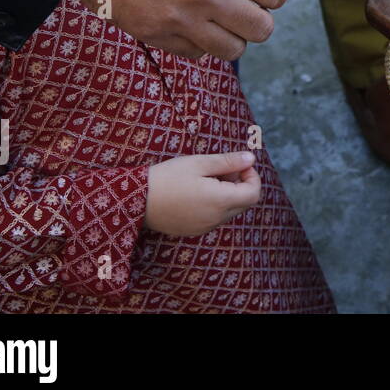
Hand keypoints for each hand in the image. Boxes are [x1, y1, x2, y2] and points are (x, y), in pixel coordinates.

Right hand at [76, 0, 284, 60]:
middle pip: (262, 29)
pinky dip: (196, 42)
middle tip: (241, 9)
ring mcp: (181, 18)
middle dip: (255, 20)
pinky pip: (195, 53)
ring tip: (215, 20)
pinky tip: (185, 23)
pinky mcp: (155, 34)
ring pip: (233, 50)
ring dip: (229, 36)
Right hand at [145, 152, 262, 235]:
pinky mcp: (193, 231)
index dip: (252, 177)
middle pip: (244, 203)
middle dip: (240, 184)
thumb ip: (229, 162)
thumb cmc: (168, 177)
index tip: (239, 165)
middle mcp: (215, 219)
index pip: (254, 194)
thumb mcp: (199, 163)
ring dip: (227, 194)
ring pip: (229, 211)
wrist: (135, 199)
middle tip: (222, 169)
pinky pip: (214, 218)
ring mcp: (204, 228)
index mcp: (220, 201)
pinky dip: (215, 205)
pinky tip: (196, 192)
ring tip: (206, 178)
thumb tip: (251, 158)